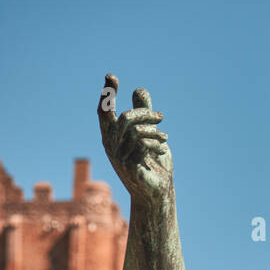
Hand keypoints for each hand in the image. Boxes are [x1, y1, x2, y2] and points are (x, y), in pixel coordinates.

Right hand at [97, 74, 172, 202]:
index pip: (104, 111)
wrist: (157, 193)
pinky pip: (140, 143)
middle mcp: (111, 145)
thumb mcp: (150, 134)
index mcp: (112, 136)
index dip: (107, 94)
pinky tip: (162, 148)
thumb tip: (138, 90)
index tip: (112, 76)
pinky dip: (155, 143)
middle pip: (125, 117)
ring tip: (165, 137)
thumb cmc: (152, 164)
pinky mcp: (128, 166)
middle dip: (145, 113)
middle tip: (162, 117)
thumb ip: (143, 114)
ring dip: (154, 130)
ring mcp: (118, 156)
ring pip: (135, 130)